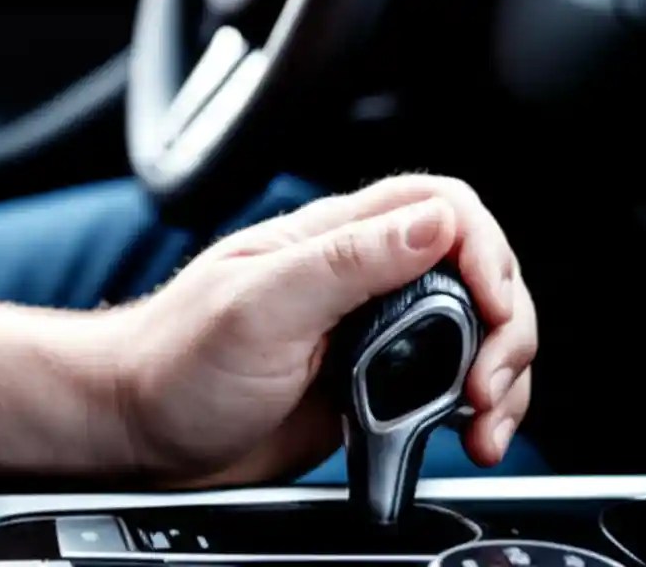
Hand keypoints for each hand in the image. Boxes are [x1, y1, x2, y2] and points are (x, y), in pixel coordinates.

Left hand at [106, 175, 537, 484]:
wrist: (139, 436)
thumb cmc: (175, 362)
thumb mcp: (261, 305)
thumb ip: (349, 260)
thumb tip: (435, 224)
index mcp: (338, 241)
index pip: (443, 208)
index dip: (485, 251)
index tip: (490, 310)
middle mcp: (366, 281)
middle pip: (478, 274)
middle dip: (506, 326)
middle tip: (486, 382)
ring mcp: (375, 335)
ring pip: (476, 333)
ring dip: (503, 374)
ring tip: (485, 421)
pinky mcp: (377, 387)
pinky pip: (450, 386)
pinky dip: (477, 411)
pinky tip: (470, 434)